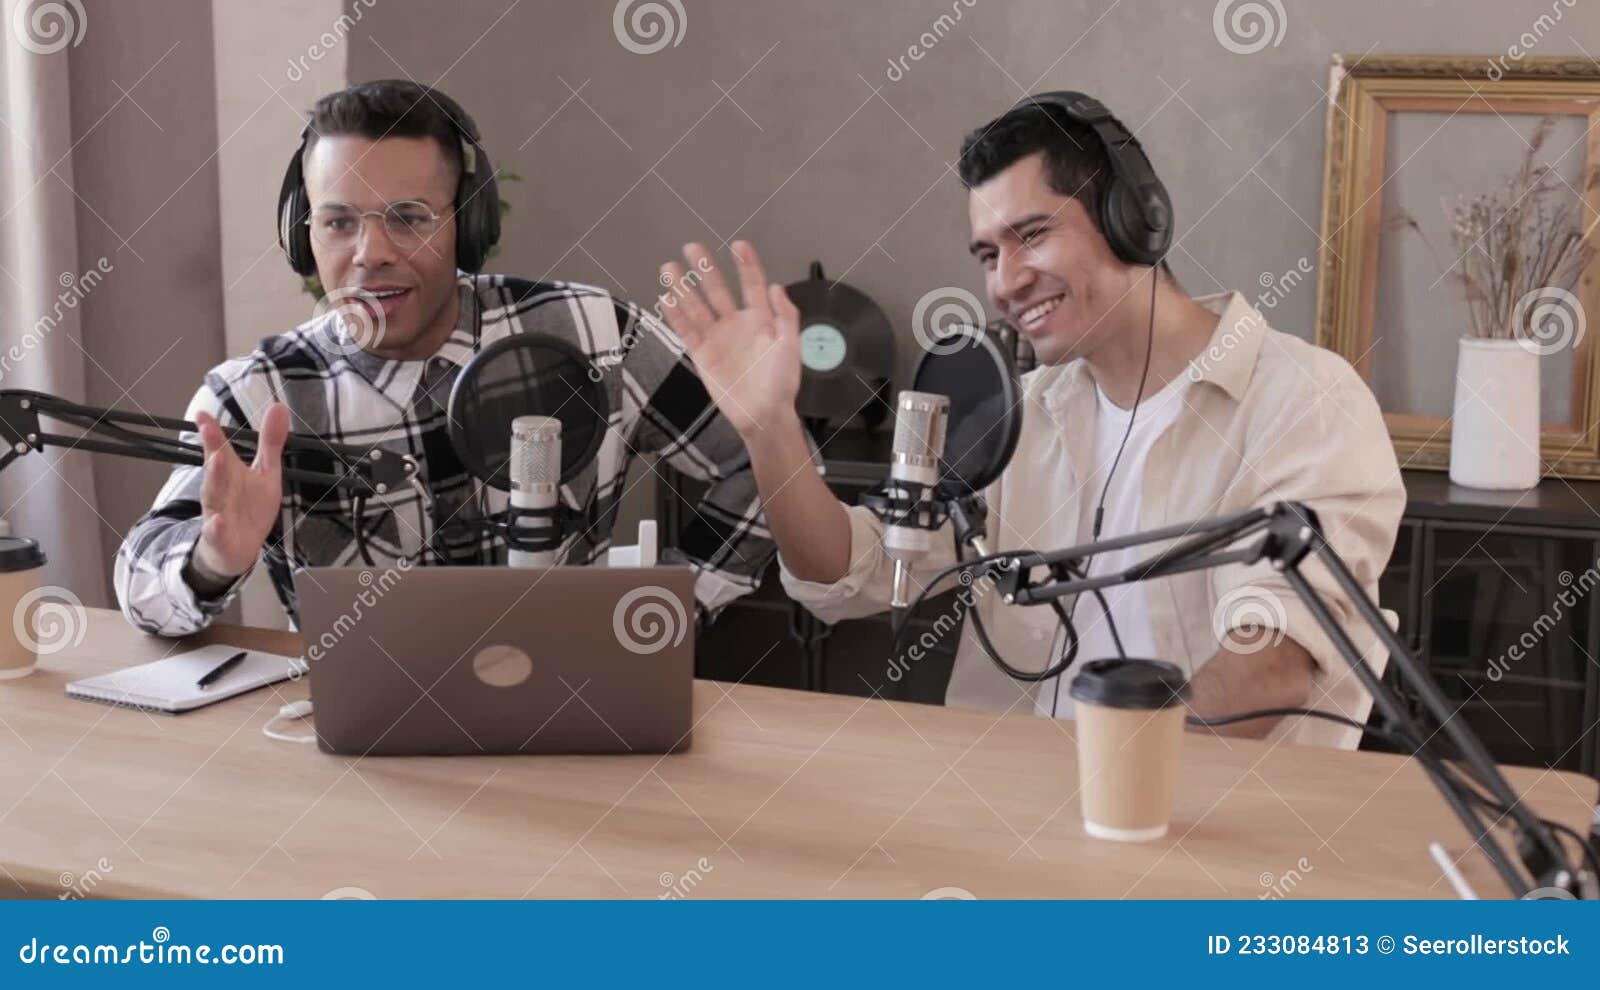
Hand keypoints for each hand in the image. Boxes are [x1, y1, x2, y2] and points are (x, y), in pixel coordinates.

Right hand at [192, 402, 289, 577]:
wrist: (238, 548)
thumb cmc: (250, 505)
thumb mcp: (265, 472)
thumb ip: (270, 442)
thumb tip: (278, 406)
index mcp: (229, 473)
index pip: (219, 449)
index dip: (213, 432)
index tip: (203, 414)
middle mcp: (219, 489)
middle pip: (215, 469)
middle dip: (213, 449)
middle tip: (209, 430)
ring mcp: (217, 513)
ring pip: (213, 496)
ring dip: (213, 479)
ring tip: (215, 461)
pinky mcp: (220, 537)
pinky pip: (215, 532)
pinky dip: (215, 527)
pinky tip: (217, 521)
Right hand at [657, 241, 800, 437]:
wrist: (763, 414)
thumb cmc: (781, 383)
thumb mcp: (790, 346)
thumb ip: (785, 316)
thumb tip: (776, 286)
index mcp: (761, 319)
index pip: (751, 284)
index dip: (746, 264)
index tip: (738, 245)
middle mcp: (736, 323)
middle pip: (717, 289)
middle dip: (704, 268)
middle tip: (691, 247)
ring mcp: (718, 337)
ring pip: (697, 306)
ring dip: (683, 287)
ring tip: (669, 268)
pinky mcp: (703, 354)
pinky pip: (686, 331)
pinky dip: (676, 316)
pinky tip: (666, 299)